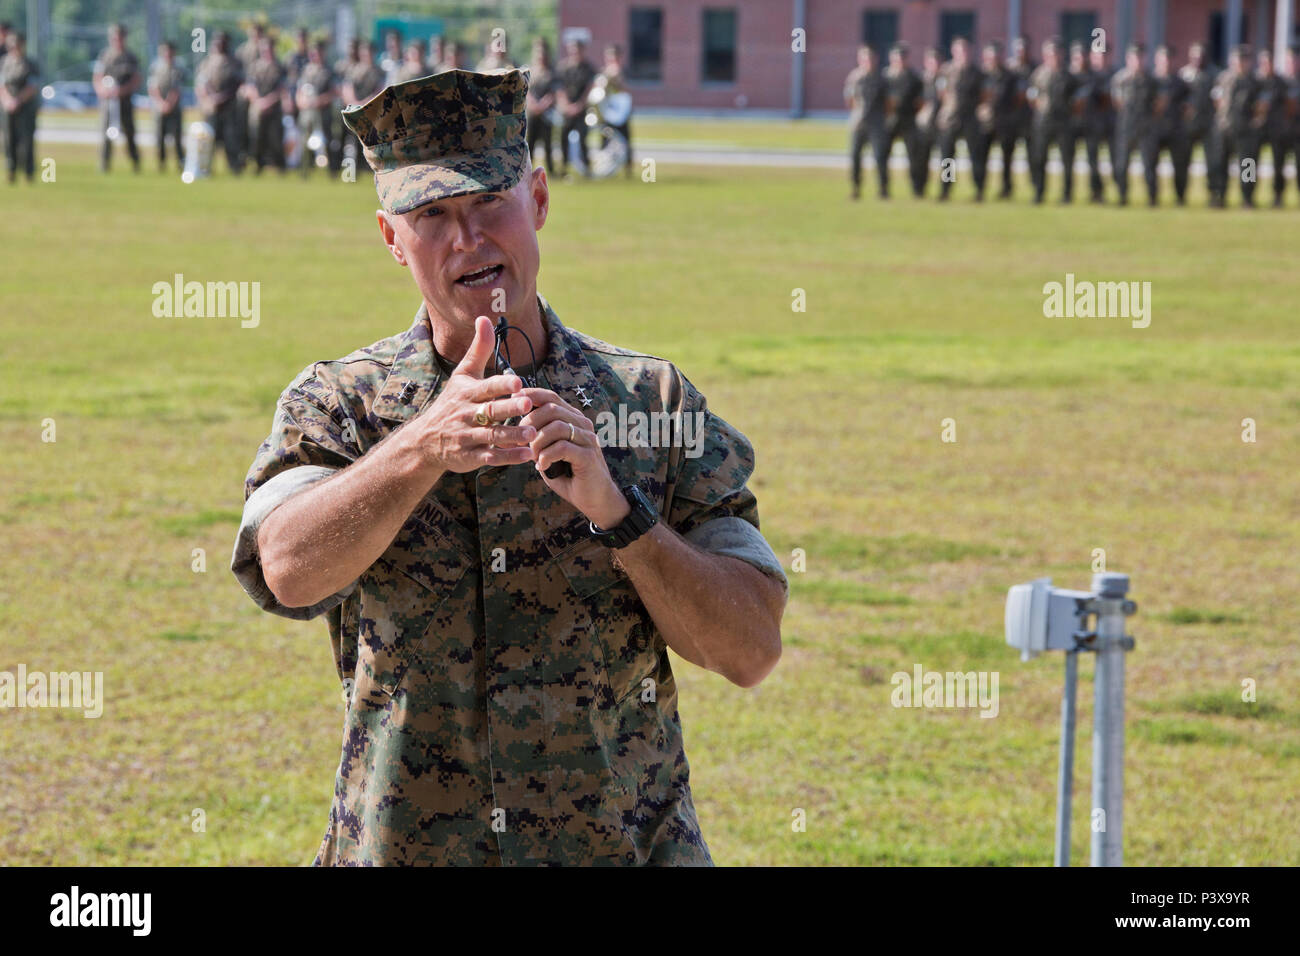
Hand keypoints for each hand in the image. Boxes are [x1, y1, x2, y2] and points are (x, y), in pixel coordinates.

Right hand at [409, 315, 536, 473]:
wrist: (425, 440)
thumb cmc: (450, 402)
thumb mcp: (462, 375)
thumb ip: (479, 350)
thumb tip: (484, 318)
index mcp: (467, 393)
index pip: (486, 387)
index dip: (501, 384)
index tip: (517, 381)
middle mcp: (466, 414)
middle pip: (490, 411)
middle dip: (509, 408)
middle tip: (528, 404)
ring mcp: (467, 436)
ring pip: (492, 436)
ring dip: (512, 435)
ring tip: (533, 433)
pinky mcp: (470, 456)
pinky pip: (490, 457)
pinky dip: (508, 457)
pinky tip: (527, 455)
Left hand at [517, 387, 628, 528]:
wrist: (595, 500)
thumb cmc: (569, 476)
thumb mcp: (548, 453)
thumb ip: (537, 439)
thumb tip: (513, 430)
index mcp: (573, 420)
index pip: (551, 397)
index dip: (531, 395)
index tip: (512, 401)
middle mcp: (582, 425)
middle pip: (552, 408)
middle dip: (530, 423)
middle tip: (522, 442)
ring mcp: (587, 440)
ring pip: (557, 427)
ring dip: (538, 442)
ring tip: (533, 456)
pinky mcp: (588, 456)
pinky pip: (562, 447)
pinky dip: (546, 456)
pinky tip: (542, 467)